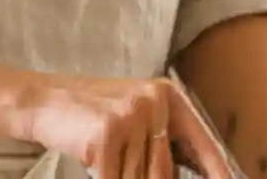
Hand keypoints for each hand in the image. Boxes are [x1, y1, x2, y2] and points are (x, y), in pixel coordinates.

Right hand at [26, 75, 233, 178]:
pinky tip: (97, 165)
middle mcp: (153, 103)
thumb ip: (166, 142)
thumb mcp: (139, 118)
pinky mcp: (105, 135)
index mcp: (168, 96)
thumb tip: (192, 173)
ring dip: (123, 177)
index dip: (217, 171)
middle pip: (165, 171)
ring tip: (109, 163)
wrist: (48, 101)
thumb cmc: (97, 115)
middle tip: (130, 170)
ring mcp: (129, 116)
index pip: (203, 143)